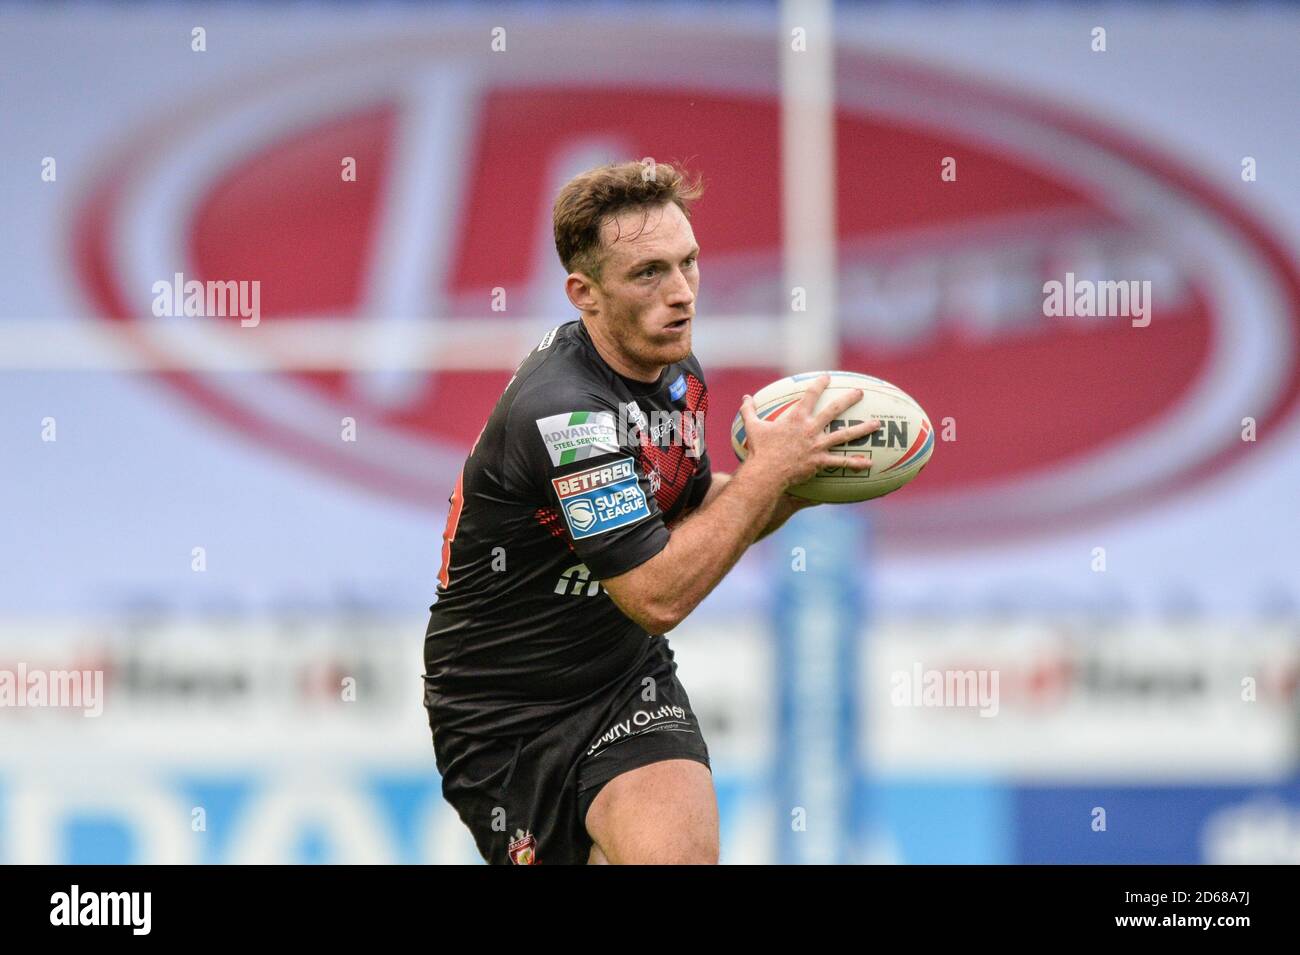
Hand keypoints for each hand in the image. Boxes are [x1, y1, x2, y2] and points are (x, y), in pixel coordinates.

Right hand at [738, 374, 879, 490]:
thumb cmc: (759, 450)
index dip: (820, 384)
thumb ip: (749, 410)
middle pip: (834, 409)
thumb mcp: (752, 426)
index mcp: (796, 417)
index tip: (827, 377)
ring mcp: (818, 444)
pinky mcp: (820, 461)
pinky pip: (841, 462)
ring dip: (862, 429)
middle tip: (860, 392)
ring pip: (845, 434)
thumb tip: (746, 397)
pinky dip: (855, 464)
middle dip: (849, 399)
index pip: (810, 395)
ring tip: (877, 424)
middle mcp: (810, 428)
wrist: (766, 471)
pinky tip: (869, 464)